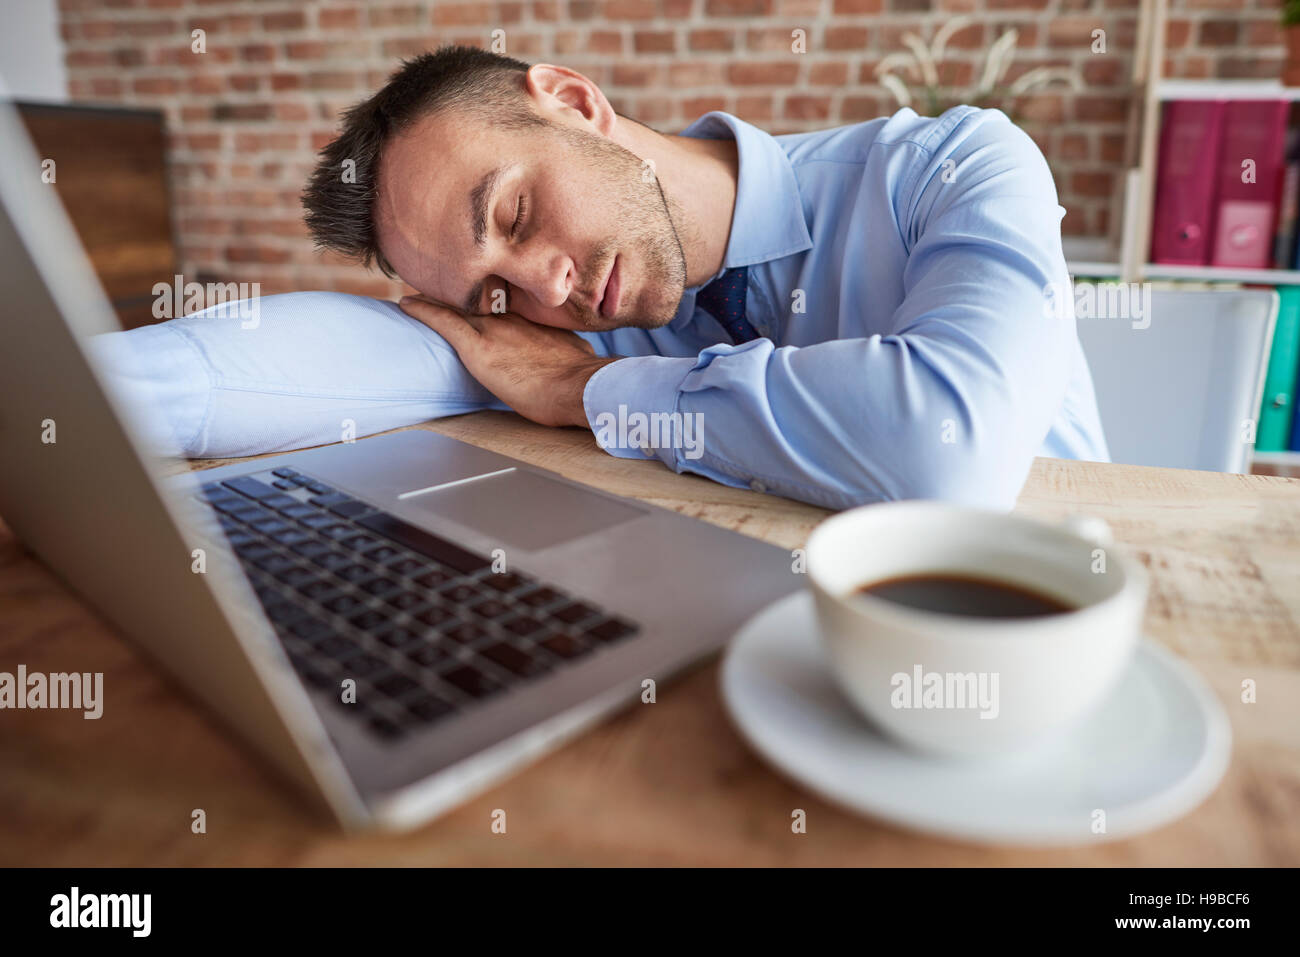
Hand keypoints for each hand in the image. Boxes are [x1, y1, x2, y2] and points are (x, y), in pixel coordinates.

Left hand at [398, 295, 620, 427]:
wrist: (578, 386)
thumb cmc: (582, 381)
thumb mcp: (578, 356)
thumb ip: (565, 353)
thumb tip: (572, 361)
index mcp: (534, 322)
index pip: (507, 304)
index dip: (492, 297)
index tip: (483, 292)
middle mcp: (512, 319)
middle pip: (480, 299)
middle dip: (463, 291)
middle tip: (444, 280)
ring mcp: (494, 329)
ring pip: (458, 305)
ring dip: (438, 298)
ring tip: (419, 290)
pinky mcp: (477, 346)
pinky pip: (444, 321)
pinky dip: (424, 311)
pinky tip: (407, 304)